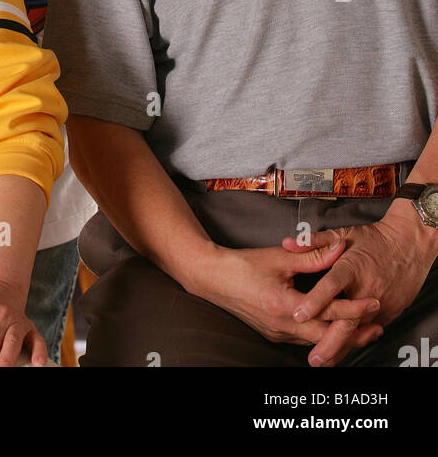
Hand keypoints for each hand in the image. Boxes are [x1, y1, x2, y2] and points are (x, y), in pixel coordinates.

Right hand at [200, 238, 381, 357]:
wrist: (213, 278)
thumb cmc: (243, 264)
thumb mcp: (280, 256)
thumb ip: (313, 255)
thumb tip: (339, 249)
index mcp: (284, 305)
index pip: (328, 310)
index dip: (354, 308)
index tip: (374, 302)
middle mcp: (282, 325)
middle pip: (327, 336)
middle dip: (354, 333)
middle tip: (377, 327)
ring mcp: (277, 333)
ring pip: (316, 341)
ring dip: (339, 335)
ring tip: (362, 329)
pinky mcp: (273, 334)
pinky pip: (303, 339)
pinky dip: (321, 334)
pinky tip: (331, 327)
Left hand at [282, 217, 433, 366]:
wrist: (409, 245)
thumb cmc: (374, 239)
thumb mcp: (343, 234)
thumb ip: (314, 242)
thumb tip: (287, 243)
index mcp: (352, 266)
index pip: (331, 285)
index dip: (315, 300)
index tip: (299, 313)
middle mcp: (367, 288)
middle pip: (347, 319)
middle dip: (329, 342)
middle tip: (314, 358)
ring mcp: (381, 302)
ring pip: (358, 331)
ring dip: (341, 347)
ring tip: (324, 361)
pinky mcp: (390, 311)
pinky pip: (370, 329)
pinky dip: (356, 339)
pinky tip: (342, 349)